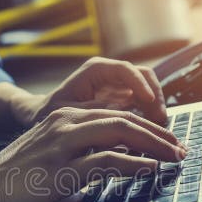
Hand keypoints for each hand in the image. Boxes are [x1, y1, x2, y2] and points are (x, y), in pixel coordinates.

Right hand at [0, 107, 183, 201]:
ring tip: (174, 157)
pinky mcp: (62, 168)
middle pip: (125, 118)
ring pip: (120, 132)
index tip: (168, 139)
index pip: (117, 113)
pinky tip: (150, 168)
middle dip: (158, 133)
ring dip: (153, 144)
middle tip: (180, 148)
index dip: (147, 125)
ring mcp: (64, 143)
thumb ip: (85, 149)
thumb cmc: (20, 176)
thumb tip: (120, 157)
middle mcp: (67, 123)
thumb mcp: (56, 153)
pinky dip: (132, 163)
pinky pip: (105, 161)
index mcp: (67, 116)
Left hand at [20, 57, 167, 126]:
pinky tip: (151, 131)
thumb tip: (119, 115)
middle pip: (143, 75)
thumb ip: (93, 111)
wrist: (42, 117)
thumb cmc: (49, 113)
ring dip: (157, 106)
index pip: (124, 69)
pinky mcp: (123, 99)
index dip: (139, 84)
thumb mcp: (67, 113)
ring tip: (158, 128)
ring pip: (148, 87)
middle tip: (159, 119)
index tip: (149, 101)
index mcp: (94, 71)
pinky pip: (144, 102)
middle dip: (155, 95)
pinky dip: (151, 114)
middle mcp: (109, 74)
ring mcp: (118, 86)